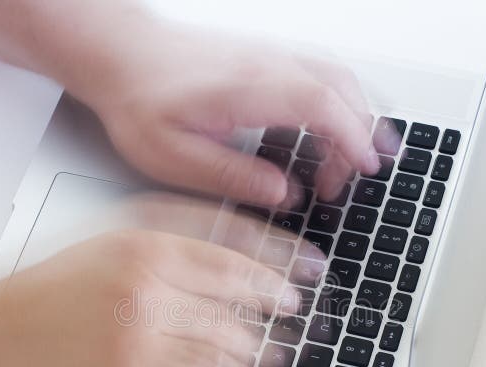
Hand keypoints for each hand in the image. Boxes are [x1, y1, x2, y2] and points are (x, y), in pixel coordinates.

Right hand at [0, 224, 321, 366]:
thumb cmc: (41, 292)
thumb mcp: (104, 243)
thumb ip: (166, 238)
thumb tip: (228, 254)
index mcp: (146, 245)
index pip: (235, 253)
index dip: (281, 265)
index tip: (311, 275)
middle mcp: (148, 285)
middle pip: (238, 309)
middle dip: (272, 328)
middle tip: (290, 338)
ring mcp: (138, 336)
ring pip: (222, 357)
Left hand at [64, 11, 382, 206]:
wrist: (120, 54)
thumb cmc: (139, 101)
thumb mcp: (171, 155)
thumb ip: (230, 176)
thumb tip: (283, 193)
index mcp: (244, 88)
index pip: (320, 102)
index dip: (352, 136)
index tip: (365, 168)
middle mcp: (265, 63)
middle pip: (340, 88)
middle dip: (359, 136)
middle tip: (346, 181)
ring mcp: (269, 54)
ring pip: (336, 76)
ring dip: (355, 117)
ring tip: (355, 159)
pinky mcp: (266, 56)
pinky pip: (321, 71)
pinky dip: (340, 102)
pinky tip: (336, 126)